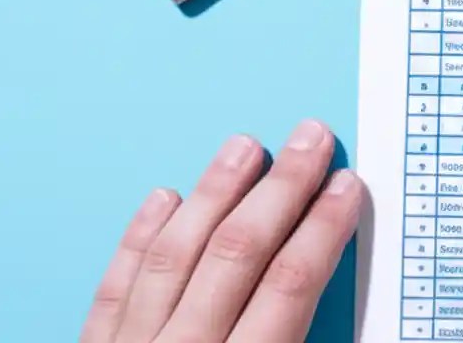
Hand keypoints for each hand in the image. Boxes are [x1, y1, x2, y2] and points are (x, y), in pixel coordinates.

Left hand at [80, 119, 364, 342]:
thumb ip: (302, 340)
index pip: (290, 285)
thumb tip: (338, 287)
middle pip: (238, 253)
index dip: (324, 228)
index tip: (346, 187)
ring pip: (175, 255)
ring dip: (214, 193)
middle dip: (282, 188)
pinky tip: (163, 199)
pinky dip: (139, 238)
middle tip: (311, 139)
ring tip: (243, 147)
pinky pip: (115, 287)